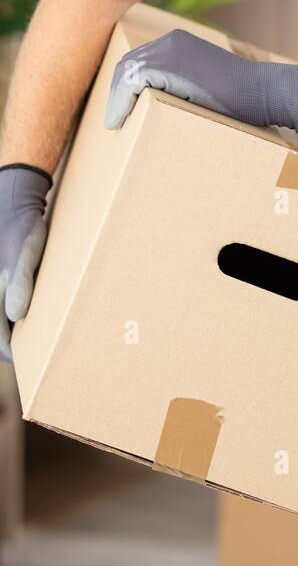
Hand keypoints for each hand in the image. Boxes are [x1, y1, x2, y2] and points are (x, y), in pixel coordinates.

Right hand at [0, 163, 51, 364]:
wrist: (13, 200)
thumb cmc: (22, 227)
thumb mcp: (26, 253)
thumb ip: (20, 283)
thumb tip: (15, 316)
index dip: (10, 353)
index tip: (25, 365)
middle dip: (7, 345)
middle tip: (28, 358)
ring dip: (6, 330)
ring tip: (27, 343)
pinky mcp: (0, 280)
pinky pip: (2, 304)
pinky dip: (6, 314)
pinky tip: (17, 316)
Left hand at [104, 28, 297, 134]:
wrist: (264, 92)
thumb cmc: (243, 96)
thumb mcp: (205, 82)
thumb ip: (182, 83)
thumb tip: (160, 101)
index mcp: (178, 42)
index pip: (138, 59)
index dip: (123, 83)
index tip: (119, 105)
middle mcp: (170, 41)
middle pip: (127, 64)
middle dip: (115, 91)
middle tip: (111, 115)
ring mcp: (170, 52)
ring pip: (126, 74)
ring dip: (115, 99)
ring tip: (112, 121)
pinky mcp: (172, 68)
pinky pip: (133, 84)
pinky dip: (121, 103)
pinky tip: (117, 119)